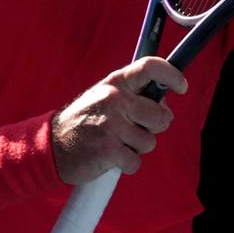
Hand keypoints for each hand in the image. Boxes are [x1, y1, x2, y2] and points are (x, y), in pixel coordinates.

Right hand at [50, 57, 187, 184]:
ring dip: (136, 148)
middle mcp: (114, 100)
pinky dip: (127, 165)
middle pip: (161, 116)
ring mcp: (111, 124)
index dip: (172, 75)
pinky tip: (110, 158)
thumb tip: (165, 104)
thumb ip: (133, 96)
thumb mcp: (105, 97)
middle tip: (135, 130)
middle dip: (154, 128)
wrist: (51, 146)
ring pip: (150, 142)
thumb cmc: (85, 122)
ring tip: (116, 143)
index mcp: (115, 83)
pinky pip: (136, 161)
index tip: (181, 86)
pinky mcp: (108, 150)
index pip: (150, 67)